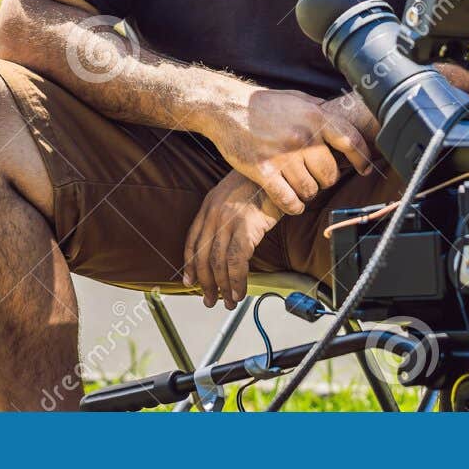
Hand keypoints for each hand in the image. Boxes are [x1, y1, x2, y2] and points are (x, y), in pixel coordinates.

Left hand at [183, 172, 282, 307]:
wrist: (279, 166)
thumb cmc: (263, 181)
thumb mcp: (236, 192)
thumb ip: (227, 212)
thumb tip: (228, 238)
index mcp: (209, 205)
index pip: (192, 241)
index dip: (189, 264)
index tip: (189, 281)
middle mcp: (214, 213)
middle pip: (202, 256)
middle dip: (204, 282)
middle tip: (209, 299)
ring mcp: (228, 220)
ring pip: (218, 263)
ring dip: (222, 287)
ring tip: (228, 301)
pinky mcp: (246, 227)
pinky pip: (236, 262)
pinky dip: (237, 281)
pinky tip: (239, 292)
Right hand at [212, 88, 377, 215]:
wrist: (224, 107)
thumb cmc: (260, 103)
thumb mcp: (295, 98)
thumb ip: (318, 109)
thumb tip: (341, 118)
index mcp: (313, 116)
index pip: (350, 141)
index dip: (362, 158)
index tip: (365, 169)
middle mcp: (302, 137)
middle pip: (330, 174)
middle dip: (324, 180)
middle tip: (314, 177)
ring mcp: (283, 155)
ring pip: (310, 190)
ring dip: (306, 193)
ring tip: (297, 185)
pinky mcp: (263, 172)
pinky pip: (289, 201)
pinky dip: (292, 206)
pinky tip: (289, 202)